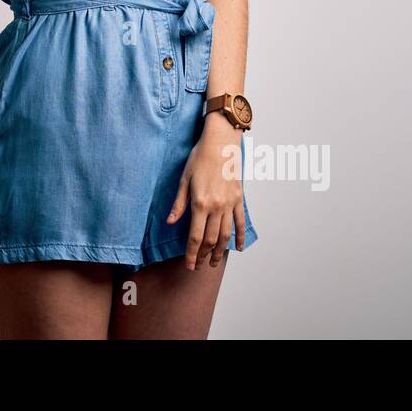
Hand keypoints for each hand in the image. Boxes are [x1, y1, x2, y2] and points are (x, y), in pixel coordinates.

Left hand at [165, 116, 246, 268]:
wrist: (220, 143)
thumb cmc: (199, 158)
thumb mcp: (184, 179)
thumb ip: (179, 203)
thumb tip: (171, 222)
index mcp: (200, 203)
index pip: (196, 236)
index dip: (192, 253)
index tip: (189, 265)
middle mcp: (216, 207)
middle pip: (211, 239)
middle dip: (204, 255)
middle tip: (199, 266)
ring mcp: (229, 204)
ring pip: (225, 234)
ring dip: (220, 251)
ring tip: (213, 262)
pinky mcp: (238, 199)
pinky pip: (240, 222)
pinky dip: (240, 236)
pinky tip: (237, 247)